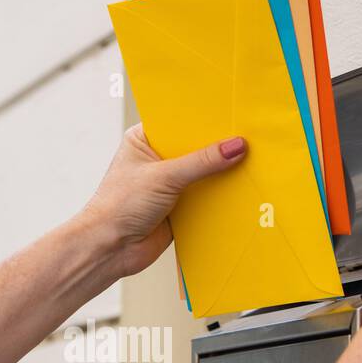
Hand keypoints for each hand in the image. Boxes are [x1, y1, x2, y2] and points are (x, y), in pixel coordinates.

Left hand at [78, 124, 247, 279]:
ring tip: (252, 161)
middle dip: (217, 147)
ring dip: (221, 173)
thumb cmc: (119, 205)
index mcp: (144, 140)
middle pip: (195, 148)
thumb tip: (235, 146)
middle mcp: (157, 160)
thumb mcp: (164, 176)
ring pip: (202, 174)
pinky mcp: (179, 208)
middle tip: (248, 137)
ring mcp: (169, 184)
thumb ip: (202, 162)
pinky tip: (240, 190)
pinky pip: (205, 198)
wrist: (109, 248)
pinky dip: (219, 197)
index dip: (205, 119)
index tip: (232, 113)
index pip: (180, 122)